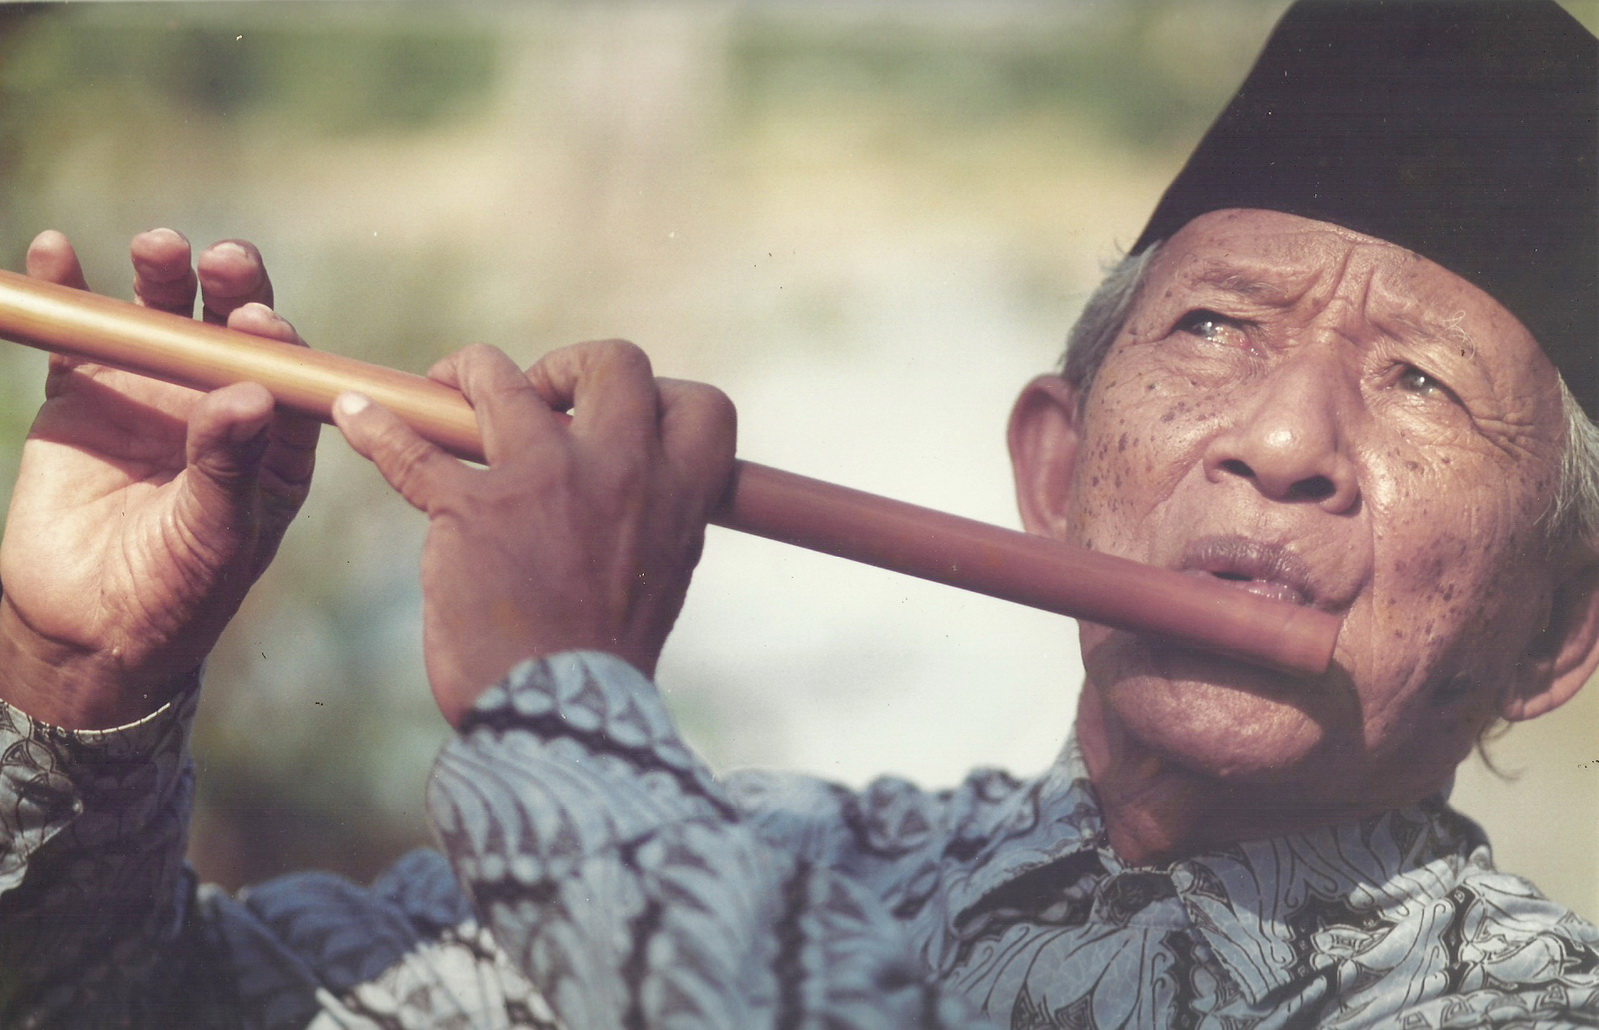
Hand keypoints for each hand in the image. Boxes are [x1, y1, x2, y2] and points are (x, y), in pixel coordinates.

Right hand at [0, 230, 319, 728]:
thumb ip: (229, 469)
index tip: (260, 322)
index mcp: (276, 439)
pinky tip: (56, 252)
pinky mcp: (87, 393)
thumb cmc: (176, 593)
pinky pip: (82, 335)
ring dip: (164, 273)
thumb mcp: (214, 538)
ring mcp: (154, 392)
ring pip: (164, 316)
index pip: (287, 374)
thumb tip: (251, 395)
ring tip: (160, 246)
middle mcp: (222, 404)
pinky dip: (69, 289)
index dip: (277, 343)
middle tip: (226, 263)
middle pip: (233, 327)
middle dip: (234, 288)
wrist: (86, 629)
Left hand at [332, 340, 734, 725]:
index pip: (702, 406)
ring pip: (500, 379)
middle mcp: (622, 471)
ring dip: (469, 375)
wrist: (560, 718)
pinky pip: (411, 445)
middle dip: (572, 366)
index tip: (620, 420)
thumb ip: (649, 519)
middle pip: (613, 362)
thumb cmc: (604, 661)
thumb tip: (625, 486)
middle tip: (541, 399)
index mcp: (681, 495)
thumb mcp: (658, 577)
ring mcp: (547, 481)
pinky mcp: (472, 510)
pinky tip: (353, 413)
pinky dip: (375, 427)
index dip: (662, 397)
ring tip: (445, 390)